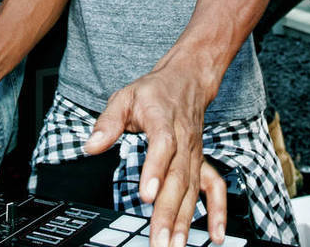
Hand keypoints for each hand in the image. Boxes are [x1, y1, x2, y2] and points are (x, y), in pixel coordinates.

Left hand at [84, 69, 227, 246]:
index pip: (162, 146)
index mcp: (163, 120)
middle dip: (168, 212)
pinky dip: (217, 211)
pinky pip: (214, 187)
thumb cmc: (154, 91)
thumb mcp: (124, 97)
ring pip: (192, 188)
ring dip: (185, 219)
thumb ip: (108, 123)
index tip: (146, 196)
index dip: (155, 170)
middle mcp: (183, 140)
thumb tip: (91, 145)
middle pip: (177, 177)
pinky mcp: (201, 161)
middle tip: (159, 240)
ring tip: (174, 245)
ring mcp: (195, 153)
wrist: (187, 79)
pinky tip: (216, 235)